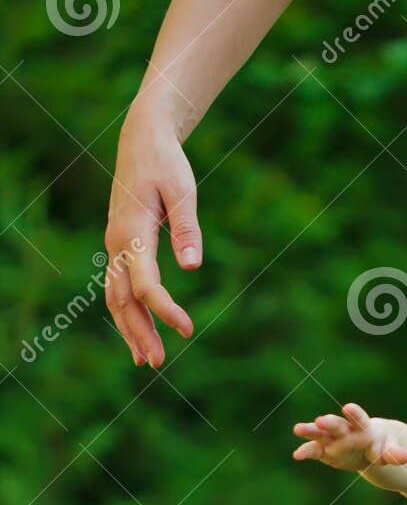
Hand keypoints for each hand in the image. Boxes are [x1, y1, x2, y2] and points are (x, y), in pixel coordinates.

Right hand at [105, 107, 200, 366]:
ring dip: (130, 330)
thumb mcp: (183, 190)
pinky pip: (118, 288)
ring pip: (116, 298)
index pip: (146, 284)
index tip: (188, 330)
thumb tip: (192, 267)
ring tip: (147, 361)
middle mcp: (117, 243)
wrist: (143, 141)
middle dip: (140, 332)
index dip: (166, 310)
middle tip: (159, 363)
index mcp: (133, 232)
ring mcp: (115, 247)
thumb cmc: (166, 164)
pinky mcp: (120, 248)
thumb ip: (187, 228)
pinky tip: (139, 337)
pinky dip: (126, 315)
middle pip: (124, 299)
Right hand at [292, 403, 406, 472]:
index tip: (348, 407)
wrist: (373, 448)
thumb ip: (395, 454)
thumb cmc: (384, 446)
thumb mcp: (391, 451)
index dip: (355, 414)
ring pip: (321, 433)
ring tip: (298, 429)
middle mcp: (346, 430)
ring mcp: (334, 439)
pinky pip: (315, 450)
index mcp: (364, 427)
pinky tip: (297, 455)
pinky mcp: (326, 451)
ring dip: (311, 431)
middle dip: (330, 423)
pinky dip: (306, 452)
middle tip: (321, 421)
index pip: (360, 419)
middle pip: (338, 424)